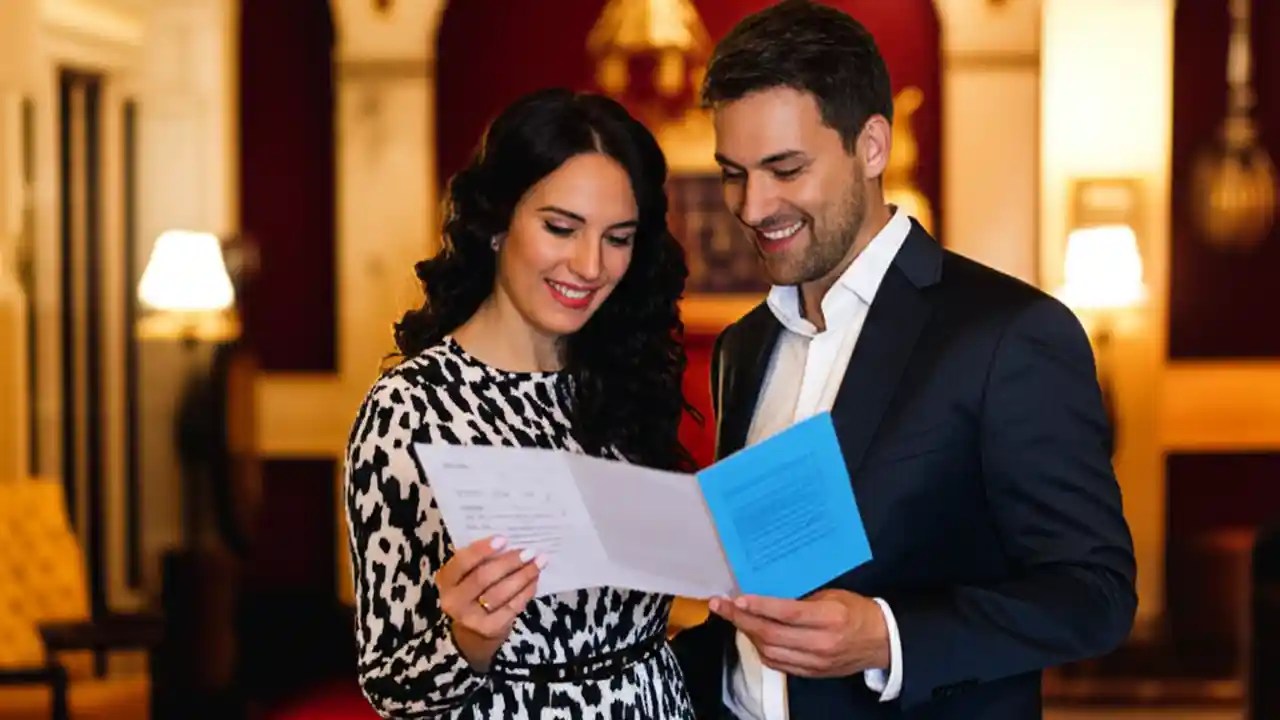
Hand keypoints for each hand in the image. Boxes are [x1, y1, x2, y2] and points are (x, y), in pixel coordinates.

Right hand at [437, 535, 544, 670]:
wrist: (473, 630)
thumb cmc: (473, 591)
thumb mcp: (467, 575)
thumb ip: (481, 560)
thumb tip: (511, 542)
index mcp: (446, 579)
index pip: (462, 562)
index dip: (482, 550)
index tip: (504, 539)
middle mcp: (454, 600)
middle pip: (484, 578)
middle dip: (510, 563)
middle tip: (530, 551)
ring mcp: (470, 617)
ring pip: (500, 593)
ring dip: (523, 576)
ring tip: (538, 563)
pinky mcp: (489, 628)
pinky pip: (511, 607)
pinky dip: (526, 592)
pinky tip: (534, 580)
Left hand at [708, 589, 888, 677]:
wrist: (880, 642)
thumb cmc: (856, 611)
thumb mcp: (832, 595)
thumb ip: (802, 599)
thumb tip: (768, 595)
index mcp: (829, 618)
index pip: (787, 614)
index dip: (760, 607)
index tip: (737, 598)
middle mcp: (820, 643)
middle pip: (771, 635)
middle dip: (741, 619)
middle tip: (721, 605)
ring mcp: (814, 661)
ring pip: (769, 651)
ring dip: (746, 633)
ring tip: (732, 616)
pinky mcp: (811, 673)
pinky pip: (777, 663)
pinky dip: (760, 648)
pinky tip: (750, 634)